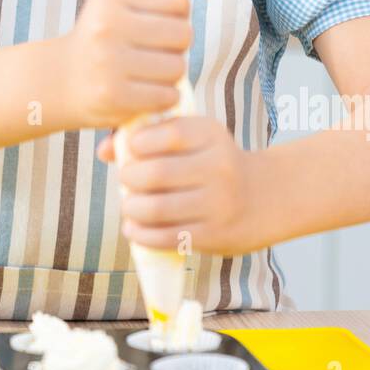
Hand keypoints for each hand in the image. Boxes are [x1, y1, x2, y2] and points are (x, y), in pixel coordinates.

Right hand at [57, 0, 209, 130]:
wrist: (60, 78)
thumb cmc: (103, 34)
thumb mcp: (125, 0)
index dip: (177, 12)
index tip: (158, 20)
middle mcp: (107, 24)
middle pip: (183, 33)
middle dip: (177, 44)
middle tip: (155, 49)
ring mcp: (108, 61)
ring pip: (178, 67)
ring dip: (171, 72)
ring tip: (149, 71)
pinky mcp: (113, 95)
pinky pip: (168, 95)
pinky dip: (164, 96)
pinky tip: (146, 91)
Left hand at [96, 114, 258, 256]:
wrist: (266, 197)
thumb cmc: (213, 163)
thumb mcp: (194, 139)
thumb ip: (149, 137)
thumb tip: (104, 150)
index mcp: (212, 136)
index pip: (169, 133)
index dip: (140, 142)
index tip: (132, 150)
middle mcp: (219, 167)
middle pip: (157, 173)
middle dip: (129, 178)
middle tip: (125, 180)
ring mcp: (218, 203)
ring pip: (157, 208)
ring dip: (131, 208)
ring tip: (129, 206)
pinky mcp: (215, 235)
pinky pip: (167, 237)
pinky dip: (141, 234)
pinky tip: (134, 228)